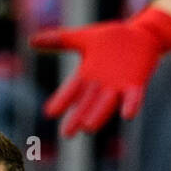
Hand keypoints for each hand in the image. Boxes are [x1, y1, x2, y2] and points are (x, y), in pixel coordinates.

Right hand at [31, 6, 170, 135]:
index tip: (50, 113)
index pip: (71, 90)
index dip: (62, 101)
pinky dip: (130, 105)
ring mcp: (119, 86)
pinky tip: (127, 115)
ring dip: (98, 116)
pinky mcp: (136, 84)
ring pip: (106, 104)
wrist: (140, 35)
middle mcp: (101, 85)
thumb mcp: (83, 38)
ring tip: (88, 128)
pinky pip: (133, 97)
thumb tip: (30, 41)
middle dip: (77, 118)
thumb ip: (58, 40)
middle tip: (66, 135)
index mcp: (87, 76)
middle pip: (86, 104)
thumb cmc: (111, 39)